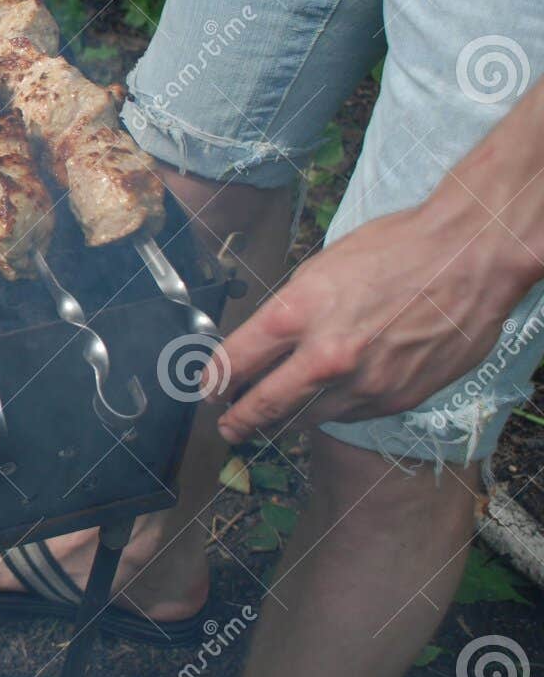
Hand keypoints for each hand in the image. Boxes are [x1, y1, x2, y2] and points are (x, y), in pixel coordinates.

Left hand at [211, 196, 537, 441]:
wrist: (469, 257)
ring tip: (277, 413)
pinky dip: (335, 408)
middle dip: (238, 420)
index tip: (208, 388)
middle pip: (262, 406)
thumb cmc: (396, 250)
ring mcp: (362, 383)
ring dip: (288, 417)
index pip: (235, 362)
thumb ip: (288, 313)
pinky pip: (350, 414)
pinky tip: (334, 394)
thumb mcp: (318, 271)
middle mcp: (325, 356)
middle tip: (227, 426)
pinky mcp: (395, 399)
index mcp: (296, 314)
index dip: (214, 380)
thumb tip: (263, 344)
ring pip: (306, 418)